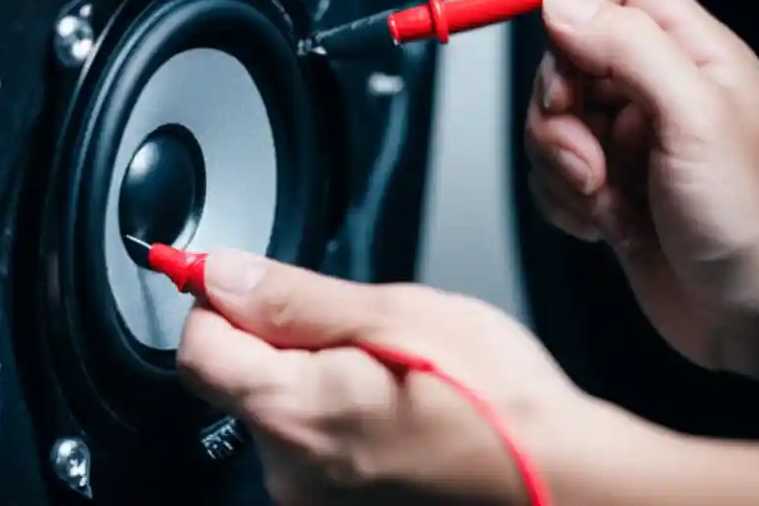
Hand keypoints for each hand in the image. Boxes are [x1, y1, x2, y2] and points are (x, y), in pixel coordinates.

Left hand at [177, 249, 624, 504]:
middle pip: (236, 379)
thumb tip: (223, 275)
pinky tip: (395, 410)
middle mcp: (288, 469)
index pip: (195, 347)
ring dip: (314, 378)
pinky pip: (314, 446)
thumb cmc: (497, 404)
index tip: (244, 279)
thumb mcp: (395, 314)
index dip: (216, 303)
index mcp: (292, 412)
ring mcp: (313, 499)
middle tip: (356, 328)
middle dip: (278, 339)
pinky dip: (340, 418)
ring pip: (280, 409)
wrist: (562, 486)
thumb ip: (293, 297)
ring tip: (389, 372)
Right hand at [524, 0, 758, 380]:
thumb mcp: (693, 117)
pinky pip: (547, 175)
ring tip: (608, 201)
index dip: (576, 13)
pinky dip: (563, 203)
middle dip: (559, 114)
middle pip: (566, 62)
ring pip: (548, 123)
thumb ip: (629, 48)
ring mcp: (625, 142)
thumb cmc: (746, 220)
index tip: (559, 55)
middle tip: (590, 158)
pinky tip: (606, 224)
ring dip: (562, 168)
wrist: (751, 313)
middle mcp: (654, 93)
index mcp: (692, 56)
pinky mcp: (603, 188)